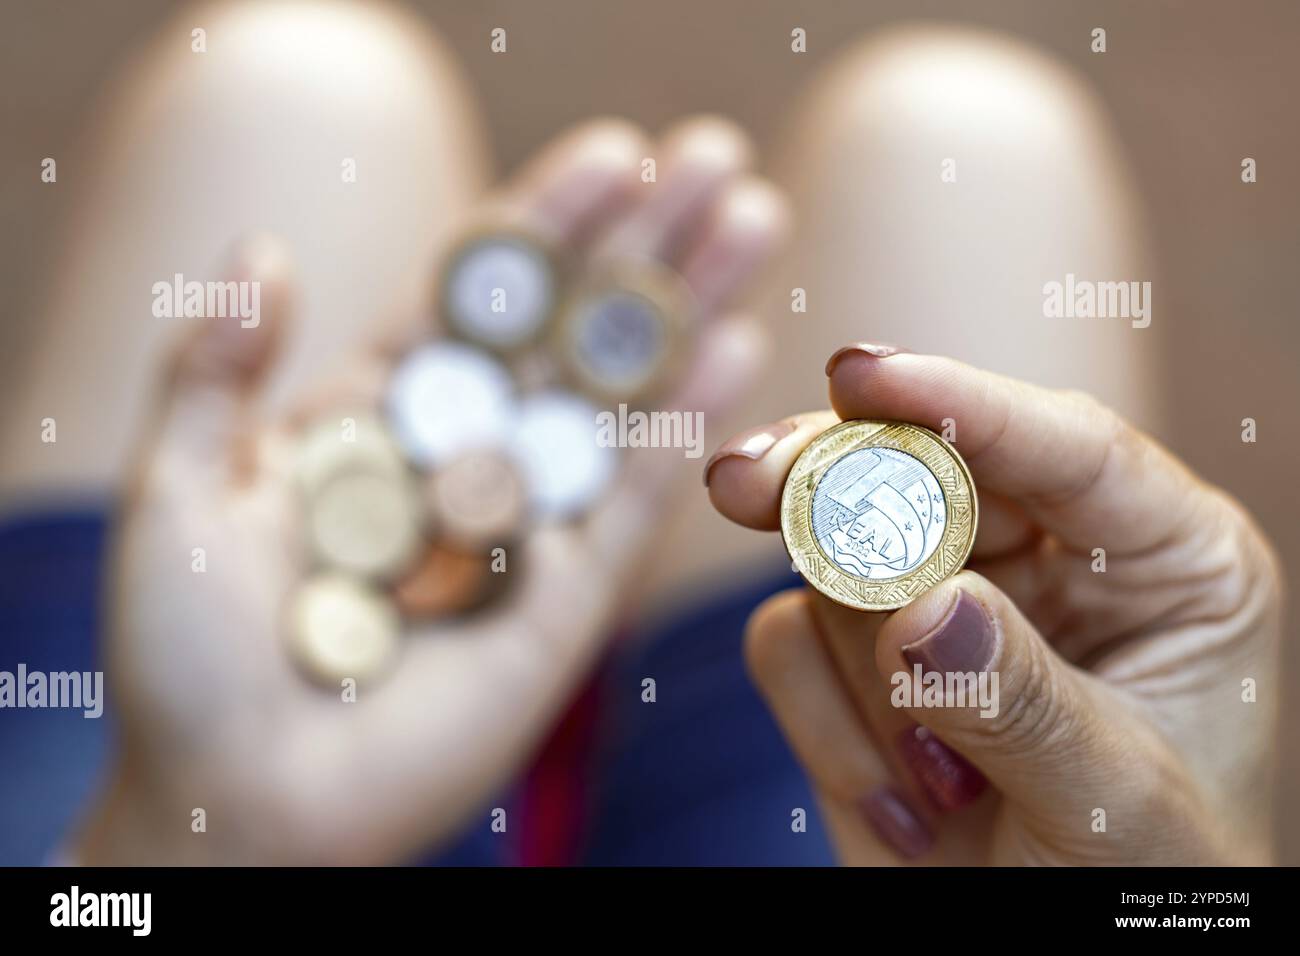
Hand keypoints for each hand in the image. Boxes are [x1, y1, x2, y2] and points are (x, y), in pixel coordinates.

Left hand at [75, 118, 787, 863]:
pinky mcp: (566, 602)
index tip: (617, 151)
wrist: (241, 806)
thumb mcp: (176, 494)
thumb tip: (264, 247)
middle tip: (719, 160)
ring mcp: (523, 527)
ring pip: (616, 401)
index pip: (473, 295)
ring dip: (684, 309)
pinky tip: (735, 343)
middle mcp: (463, 460)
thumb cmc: (188, 660)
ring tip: (757, 218)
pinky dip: (683, 426)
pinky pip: (631, 502)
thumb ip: (213, 371)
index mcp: (377, 419)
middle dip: (642, 245)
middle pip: (566, 332)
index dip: (545, 222)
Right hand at [705, 345, 1281, 864]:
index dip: (957, 401)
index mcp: (1160, 557)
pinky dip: (825, 726)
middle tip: (743, 485)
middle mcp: (1049, 558)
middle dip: (835, 485)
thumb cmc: (1146, 881)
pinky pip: (789, 641)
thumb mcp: (1115, 798)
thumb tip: (916, 606)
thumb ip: (1019, 697)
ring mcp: (944, 601)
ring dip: (867, 684)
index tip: (859, 374)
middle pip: (921, 468)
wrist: (1053, 954)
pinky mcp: (861, 656)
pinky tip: (900, 802)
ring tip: (935, 785)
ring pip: (838, 562)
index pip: (1064, 446)